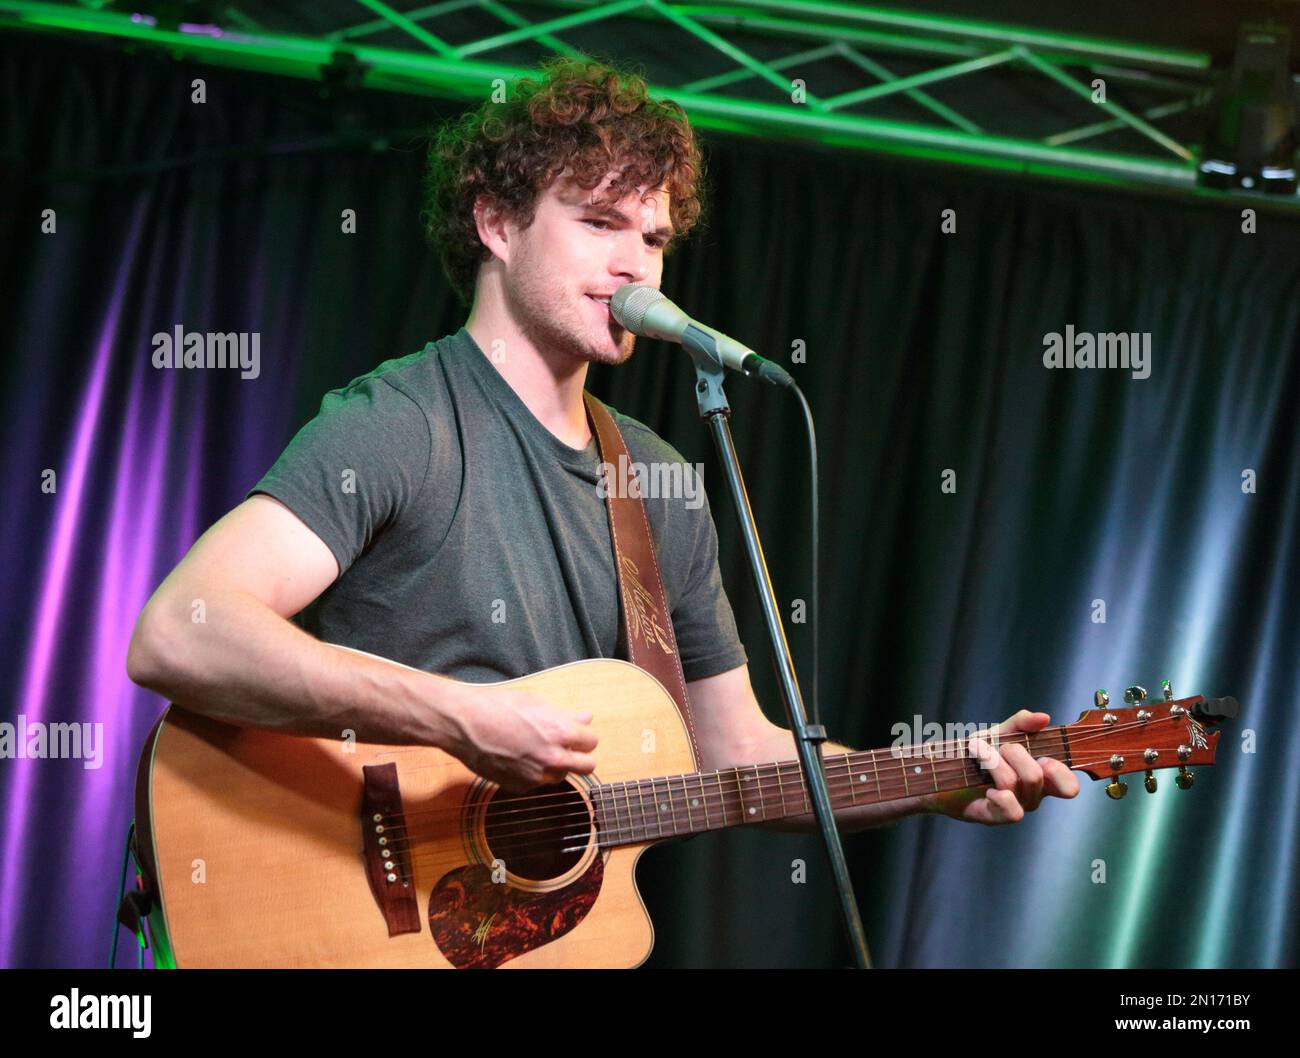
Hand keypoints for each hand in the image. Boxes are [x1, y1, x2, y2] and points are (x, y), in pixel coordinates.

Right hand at [447, 686, 597, 790]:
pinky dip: (534, 773)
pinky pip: (538, 783)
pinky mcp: (520, 787)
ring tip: (537, 749)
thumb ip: (565, 715)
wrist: (464, 724)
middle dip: (580, 756)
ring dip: (557, 766)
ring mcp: (537, 776)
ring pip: (561, 776)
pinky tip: (519, 757)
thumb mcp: (536, 702)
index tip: (576, 734)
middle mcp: (553, 758)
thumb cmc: (497, 706)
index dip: (583, 736)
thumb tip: (586, 718)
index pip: (592, 742)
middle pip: (587, 766)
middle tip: (568, 747)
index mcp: (561, 733)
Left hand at [921, 709, 1079, 824]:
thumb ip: (1021, 724)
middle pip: (1037, 777)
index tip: (1043, 758)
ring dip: (992, 761)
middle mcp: (1031, 795)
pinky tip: (985, 787)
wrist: (939, 771)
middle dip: (1014, 753)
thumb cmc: (975, 754)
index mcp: (1040, 776)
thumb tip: (1044, 717)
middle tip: (999, 746)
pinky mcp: (994, 817)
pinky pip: (1011, 811)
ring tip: (977, 751)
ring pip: (1015, 784)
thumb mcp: (998, 733)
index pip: (1068, 786)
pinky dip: (999, 795)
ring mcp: (1013, 807)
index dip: (1061, 772)